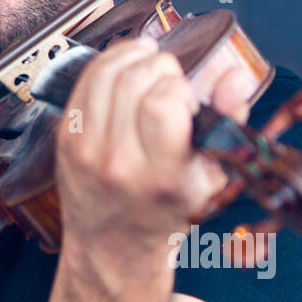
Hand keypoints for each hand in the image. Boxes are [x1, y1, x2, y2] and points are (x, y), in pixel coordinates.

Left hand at [54, 34, 258, 254]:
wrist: (113, 245)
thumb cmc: (165, 209)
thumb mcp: (210, 175)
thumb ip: (227, 120)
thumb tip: (235, 75)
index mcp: (160, 176)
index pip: (163, 104)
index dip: (179, 88)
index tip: (186, 100)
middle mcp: (118, 163)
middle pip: (133, 81)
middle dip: (159, 67)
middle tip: (169, 80)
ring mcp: (85, 149)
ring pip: (106, 74)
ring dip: (133, 57)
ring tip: (149, 64)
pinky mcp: (65, 138)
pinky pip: (84, 82)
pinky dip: (107, 65)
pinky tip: (125, 68)